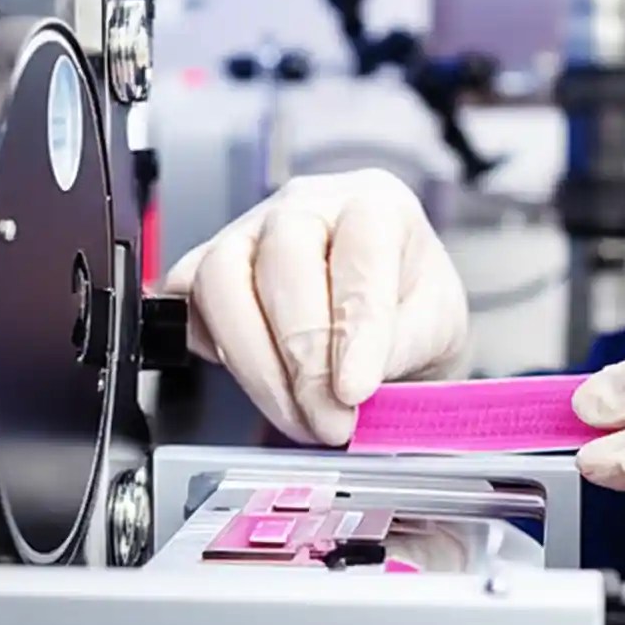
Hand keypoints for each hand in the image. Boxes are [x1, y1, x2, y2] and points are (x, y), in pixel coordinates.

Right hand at [162, 169, 469, 444]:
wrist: (388, 308)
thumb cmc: (410, 304)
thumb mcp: (437, 326)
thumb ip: (402, 347)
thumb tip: (353, 385)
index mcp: (375, 205)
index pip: (359, 253)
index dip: (354, 329)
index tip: (355, 389)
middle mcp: (307, 206)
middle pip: (284, 261)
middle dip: (304, 357)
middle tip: (329, 420)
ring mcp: (248, 231)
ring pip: (222, 280)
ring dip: (256, 365)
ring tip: (298, 417)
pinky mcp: (206, 266)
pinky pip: (188, 304)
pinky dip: (219, 353)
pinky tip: (262, 384)